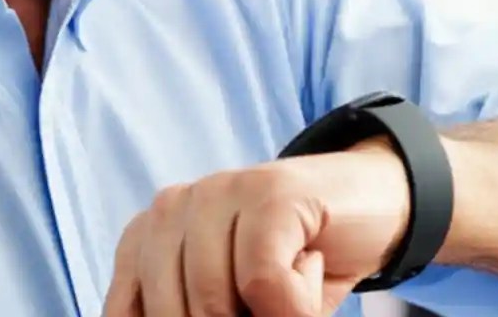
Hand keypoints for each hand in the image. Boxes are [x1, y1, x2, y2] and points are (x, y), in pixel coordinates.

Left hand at [101, 139, 410, 316]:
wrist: (370, 202)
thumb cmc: (295, 267)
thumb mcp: (233, 305)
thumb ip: (195, 315)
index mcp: (144, 240)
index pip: (127, 316)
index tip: (238, 315)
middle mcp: (168, 209)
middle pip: (173, 316)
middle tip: (274, 302)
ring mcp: (216, 192)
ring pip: (214, 305)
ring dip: (273, 316)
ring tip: (296, 278)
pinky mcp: (267, 192)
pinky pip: (262, 282)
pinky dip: (295, 304)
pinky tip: (312, 267)